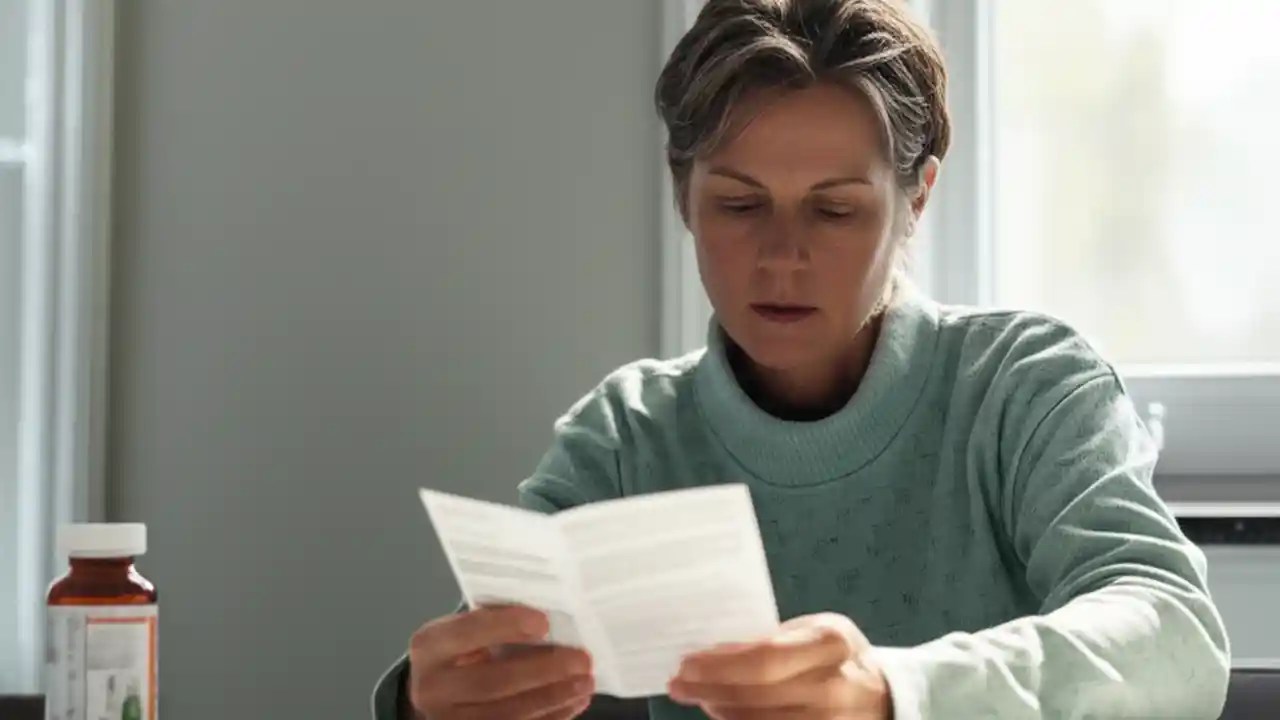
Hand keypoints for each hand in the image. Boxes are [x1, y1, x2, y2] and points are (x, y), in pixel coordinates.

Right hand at [406, 604, 595, 719]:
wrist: (437, 690)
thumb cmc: (461, 650)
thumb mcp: (464, 629)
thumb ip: (495, 621)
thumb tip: (552, 612)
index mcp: (429, 646)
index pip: (468, 632)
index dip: (506, 626)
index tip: (544, 622)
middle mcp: (432, 687)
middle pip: (492, 682)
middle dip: (542, 671)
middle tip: (581, 659)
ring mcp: (449, 719)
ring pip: (507, 713)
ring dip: (553, 697)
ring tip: (585, 682)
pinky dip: (550, 717)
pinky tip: (573, 702)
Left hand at [667, 612, 891, 719]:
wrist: (882, 694)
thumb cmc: (836, 654)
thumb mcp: (813, 631)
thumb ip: (771, 640)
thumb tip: (713, 653)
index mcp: (831, 642)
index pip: (765, 658)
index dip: (721, 665)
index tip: (687, 663)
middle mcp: (833, 686)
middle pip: (757, 694)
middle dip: (710, 689)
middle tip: (679, 684)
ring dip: (719, 709)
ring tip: (697, 697)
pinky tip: (721, 713)